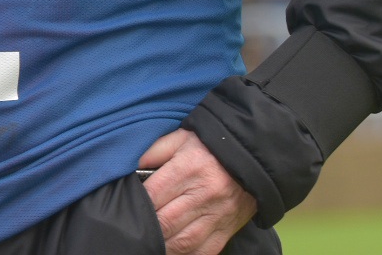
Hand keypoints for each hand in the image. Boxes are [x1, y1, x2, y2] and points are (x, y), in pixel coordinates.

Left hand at [139, 128, 256, 254]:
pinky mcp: (227, 229)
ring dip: (163, 245)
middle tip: (135, 228)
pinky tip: (173, 250)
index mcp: (188, 169)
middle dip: (148, 227)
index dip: (138, 203)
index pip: (154, 194)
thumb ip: (154, 151)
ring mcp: (217, 215)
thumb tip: (131, 167)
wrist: (252, 157)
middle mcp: (203, 194)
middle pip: (166, 221)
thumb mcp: (181, 138)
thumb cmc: (209, 147)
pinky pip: (204, 251)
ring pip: (184, 241)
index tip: (129, 206)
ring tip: (150, 242)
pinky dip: (186, 254)